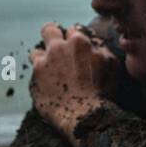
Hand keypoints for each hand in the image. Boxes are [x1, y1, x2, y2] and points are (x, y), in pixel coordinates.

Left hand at [29, 22, 118, 143]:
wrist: (85, 117)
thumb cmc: (103, 92)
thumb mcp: (112, 65)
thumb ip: (102, 48)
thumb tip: (93, 41)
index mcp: (79, 42)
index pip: (73, 30)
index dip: (75, 39)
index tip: (76, 48)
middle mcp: (58, 48)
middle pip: (49, 30)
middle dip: (53, 34)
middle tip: (57, 46)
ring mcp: (44, 62)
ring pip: (37, 51)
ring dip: (43, 57)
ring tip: (51, 69)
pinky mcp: (35, 78)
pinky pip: (33, 71)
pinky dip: (39, 75)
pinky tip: (47, 83)